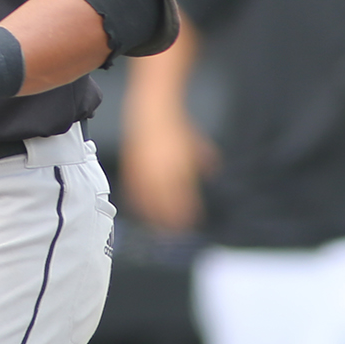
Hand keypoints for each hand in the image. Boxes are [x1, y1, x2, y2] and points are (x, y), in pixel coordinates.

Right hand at [120, 109, 215, 232]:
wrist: (151, 110)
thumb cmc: (174, 126)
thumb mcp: (192, 141)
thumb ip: (202, 156)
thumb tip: (213, 169)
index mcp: (176, 164)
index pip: (181, 195)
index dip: (184, 211)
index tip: (188, 223)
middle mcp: (159, 168)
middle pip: (165, 201)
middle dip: (169, 219)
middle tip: (173, 233)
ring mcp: (144, 167)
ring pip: (147, 197)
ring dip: (152, 214)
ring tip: (156, 227)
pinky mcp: (132, 164)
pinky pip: (133, 187)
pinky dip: (137, 200)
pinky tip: (139, 209)